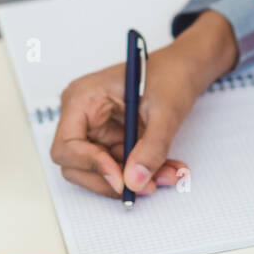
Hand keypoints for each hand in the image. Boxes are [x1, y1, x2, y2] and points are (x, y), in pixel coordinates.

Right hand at [50, 11, 238, 197]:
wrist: (187, 67)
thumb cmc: (171, 73)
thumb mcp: (165, 110)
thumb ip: (151, 147)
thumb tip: (135, 182)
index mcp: (83, 98)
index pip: (66, 145)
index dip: (90, 166)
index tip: (121, 179)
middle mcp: (83, 115)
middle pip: (78, 165)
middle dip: (113, 179)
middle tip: (145, 186)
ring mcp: (98, 129)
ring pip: (104, 170)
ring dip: (135, 179)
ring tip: (168, 174)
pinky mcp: (114, 139)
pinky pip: (122, 165)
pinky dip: (144, 171)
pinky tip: (168, 168)